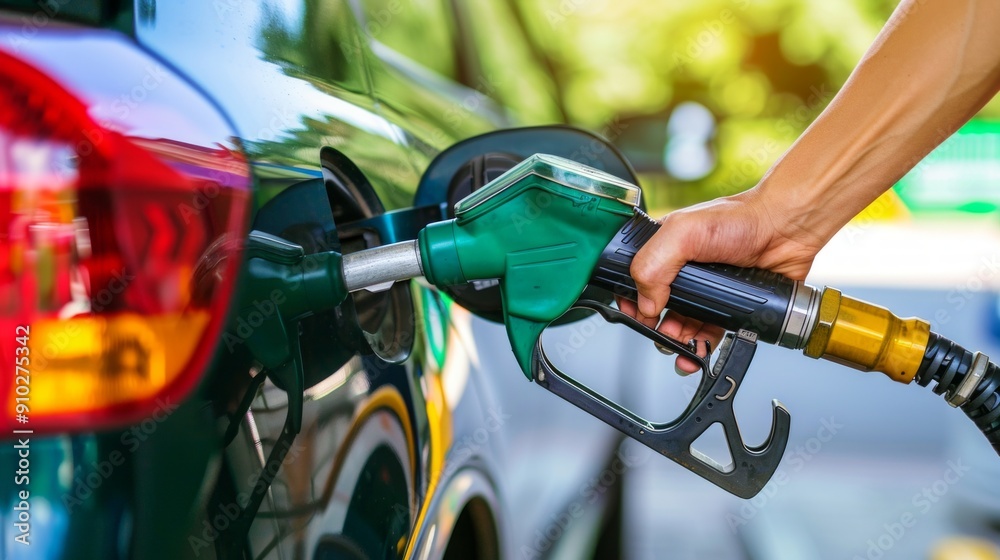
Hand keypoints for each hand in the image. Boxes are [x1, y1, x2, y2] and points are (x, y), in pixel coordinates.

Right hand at [620, 187, 825, 372]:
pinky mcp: (730, 304)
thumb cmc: (742, 218)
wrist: (787, 229)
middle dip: (656, 326)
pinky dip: (702, 347)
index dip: (631, 299)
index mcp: (666, 249)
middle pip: (658, 308)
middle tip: (661, 332)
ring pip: (682, 324)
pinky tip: (700, 351)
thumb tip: (646, 303)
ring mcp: (708, 288)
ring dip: (677, 341)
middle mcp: (685, 270)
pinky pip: (711, 333)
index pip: (636, 279)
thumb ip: (653, 265)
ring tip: (681, 347)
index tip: (636, 315)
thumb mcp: (683, 231)